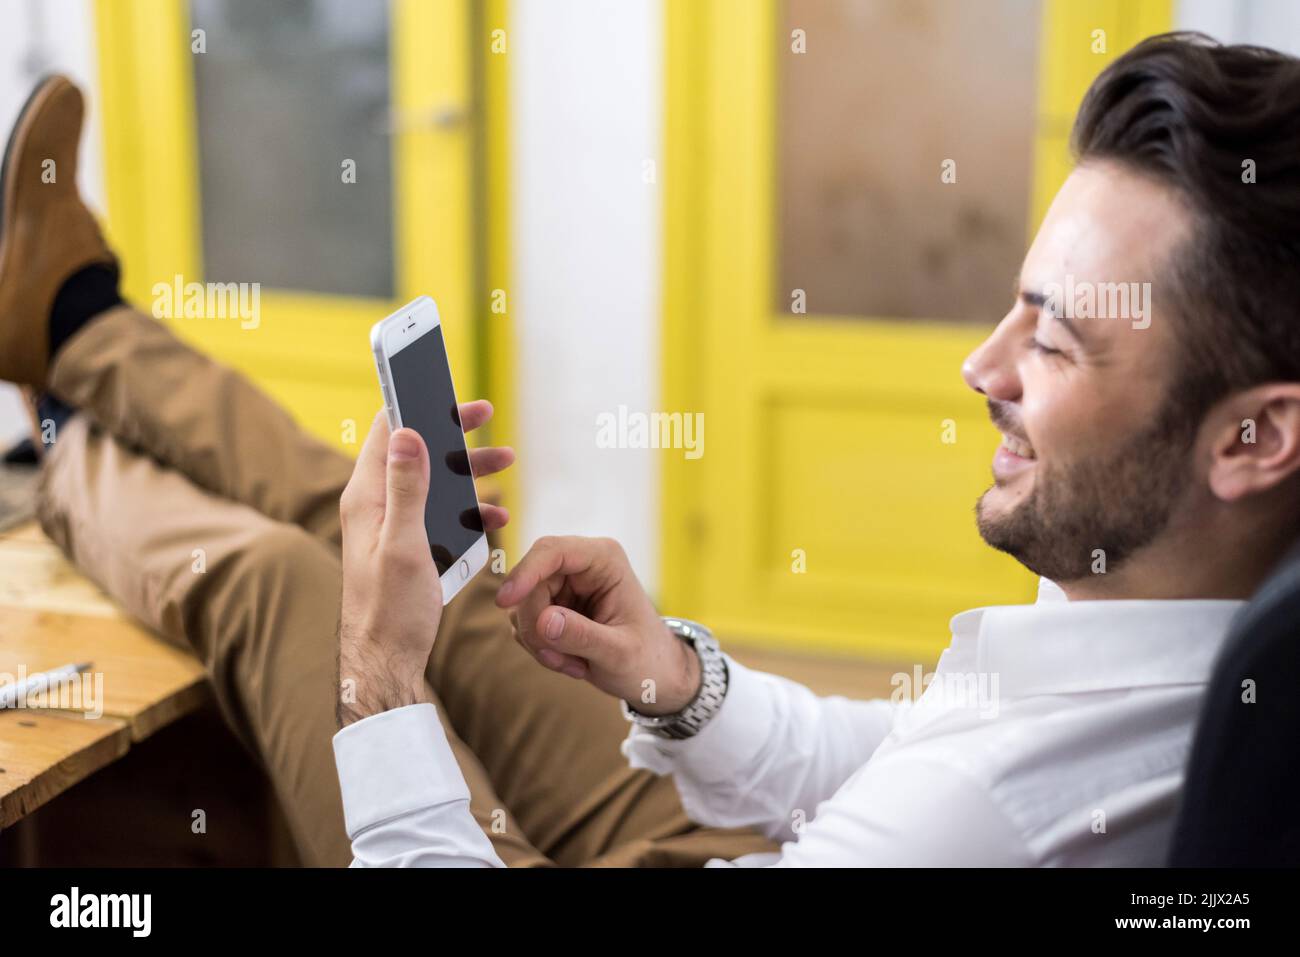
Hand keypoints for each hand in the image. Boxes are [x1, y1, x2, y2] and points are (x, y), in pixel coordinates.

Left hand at [337, 402, 513, 726]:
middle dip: (451, 432)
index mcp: (366, 498)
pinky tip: (494, 517)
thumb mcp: (403, 546)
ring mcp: (391, 526)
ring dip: (467, 471)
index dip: (413, 403)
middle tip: (485, 416)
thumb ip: (405, 488)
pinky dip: (467, 509)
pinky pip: (439, 514)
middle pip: (413, 450)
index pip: (385, 430)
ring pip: (431, 481)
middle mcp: (375, 506)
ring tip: (505, 462)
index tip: (443, 388)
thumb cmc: (391, 610)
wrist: (386, 661)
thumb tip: (405, 432)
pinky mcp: (407, 546)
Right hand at [496, 536, 700, 714]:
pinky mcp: (554, 606)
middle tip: (558, 659)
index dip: (525, 573)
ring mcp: (564, 585)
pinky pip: (526, 623)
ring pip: (523, 606)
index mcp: (604, 560)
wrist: (653, 674)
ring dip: (540, 643)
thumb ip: (583, 636)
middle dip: (537, 627)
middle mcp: (581, 566)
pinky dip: (541, 649)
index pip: (551, 551)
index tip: (505, 601)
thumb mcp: (620, 652)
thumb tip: (544, 621)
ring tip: (575, 663)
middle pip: (530, 583)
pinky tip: (571, 661)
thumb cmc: (647, 658)